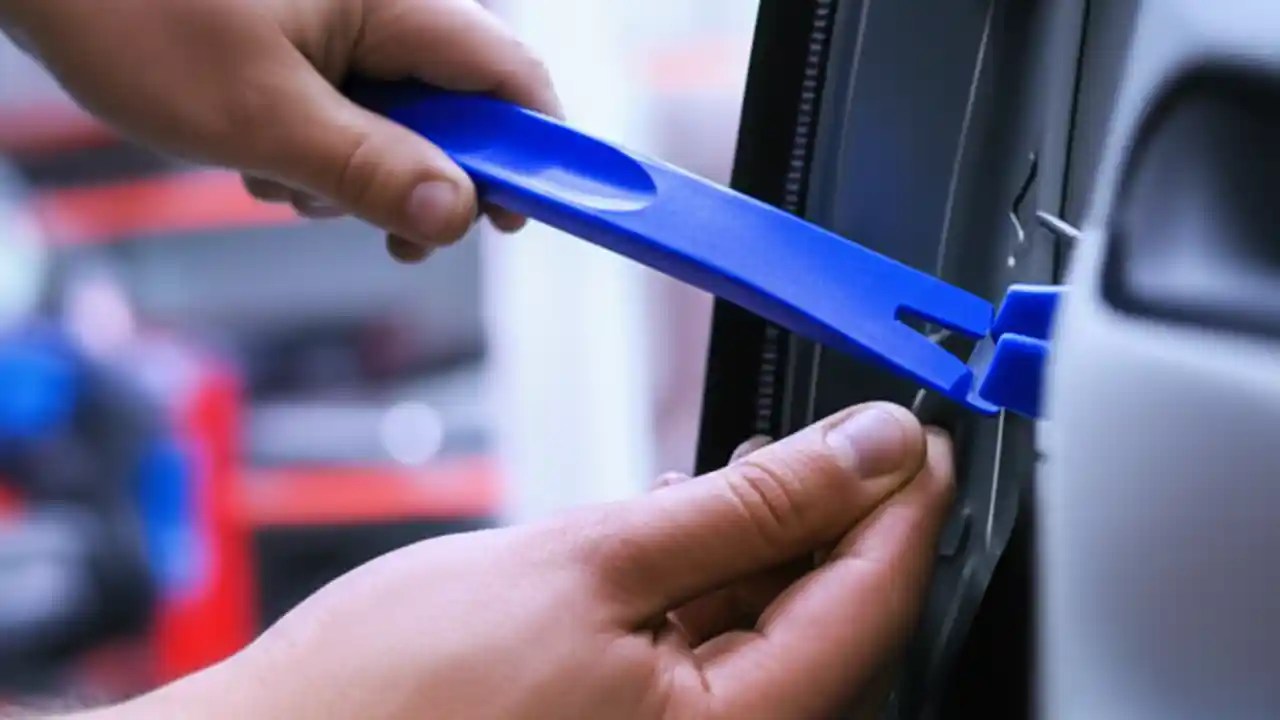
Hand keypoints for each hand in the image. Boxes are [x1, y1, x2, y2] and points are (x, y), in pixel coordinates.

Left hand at [0, 0, 560, 262]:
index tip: (514, 219)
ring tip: (283, 180)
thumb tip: (455, 213)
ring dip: (357, 174)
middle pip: (459, 108)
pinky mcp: (306, 45)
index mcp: (394, 0)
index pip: (511, 74)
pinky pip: (346, 114)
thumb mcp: (261, 115)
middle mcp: (381, 8)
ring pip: (400, 122)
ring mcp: (341, 26)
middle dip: (426, 180)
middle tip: (393, 235)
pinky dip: (317, 153)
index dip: (533, 152)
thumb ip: (368, 165)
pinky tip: (261, 160)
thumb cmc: (137, 18)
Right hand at [104, 402, 952, 718]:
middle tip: (855, 431)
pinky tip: (707, 521)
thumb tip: (860, 453)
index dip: (904, 505)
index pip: (869, 606)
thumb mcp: (591, 564)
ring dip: (780, 541)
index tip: (920, 432)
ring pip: (770, 629)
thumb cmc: (397, 691)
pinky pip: (709, 645)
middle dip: (847, 517)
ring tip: (783, 462)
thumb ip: (742, 509)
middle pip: (831, 621)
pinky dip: (717, 576)